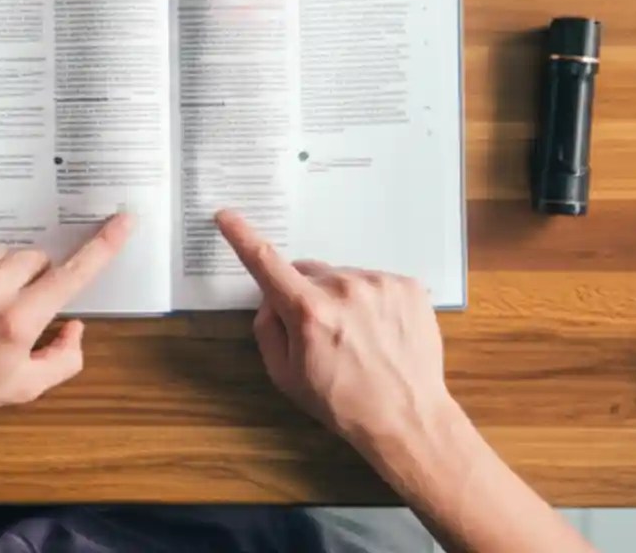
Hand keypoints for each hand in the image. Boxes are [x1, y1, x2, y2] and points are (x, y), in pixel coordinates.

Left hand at [0, 214, 133, 429]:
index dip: (102, 247)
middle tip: (16, 309)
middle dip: (36, 279)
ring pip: (6, 252)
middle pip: (37, 259)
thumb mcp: (22, 388)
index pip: (70, 275)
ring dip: (4, 272)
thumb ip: (64, 359)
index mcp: (16, 322)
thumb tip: (75, 326)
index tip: (122, 222)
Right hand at [215, 209, 452, 446]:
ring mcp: (380, 284)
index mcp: (309, 312)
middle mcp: (344, 288)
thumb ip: (268, 329)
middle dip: (304, 294)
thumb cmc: (343, 403)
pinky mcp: (408, 286)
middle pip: (308, 273)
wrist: (407, 418)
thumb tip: (270, 299)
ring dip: (341, 298)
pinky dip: (371, 301)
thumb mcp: (285, 376)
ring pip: (343, 278)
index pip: (266, 263)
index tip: (227, 216)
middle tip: (320, 333)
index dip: (242, 236)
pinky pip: (374, 283)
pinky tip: (378, 332)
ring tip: (357, 337)